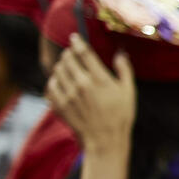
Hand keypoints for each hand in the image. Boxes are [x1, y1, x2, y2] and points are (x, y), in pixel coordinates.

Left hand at [47, 33, 135, 157]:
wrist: (105, 140)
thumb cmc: (120, 117)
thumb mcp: (129, 93)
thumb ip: (124, 70)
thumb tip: (121, 53)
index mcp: (100, 79)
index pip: (83, 52)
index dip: (77, 41)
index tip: (75, 37)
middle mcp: (82, 84)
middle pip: (67, 58)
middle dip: (69, 53)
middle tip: (72, 55)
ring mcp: (68, 94)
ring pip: (57, 69)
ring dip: (62, 66)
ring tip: (68, 69)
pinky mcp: (59, 104)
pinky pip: (50, 85)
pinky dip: (54, 81)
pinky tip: (62, 84)